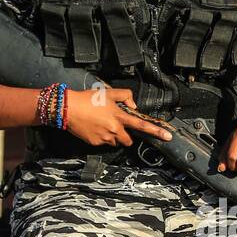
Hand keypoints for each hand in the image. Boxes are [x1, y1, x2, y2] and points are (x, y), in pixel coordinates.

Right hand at [55, 87, 171, 145]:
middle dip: (126, 136)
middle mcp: (114, 130)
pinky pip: (104, 143)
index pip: (142, 125)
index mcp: (119, 117)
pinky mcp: (95, 143)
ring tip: (102, 125)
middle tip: (117, 126)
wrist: (67, 109)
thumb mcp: (108, 92)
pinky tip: (94, 128)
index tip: (168, 137)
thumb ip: (125, 96)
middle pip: (128, 140)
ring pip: (116, 142)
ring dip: (114, 136)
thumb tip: (133, 106)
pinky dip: (102, 137)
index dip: (156, 131)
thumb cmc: (88, 99)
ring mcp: (105, 138)